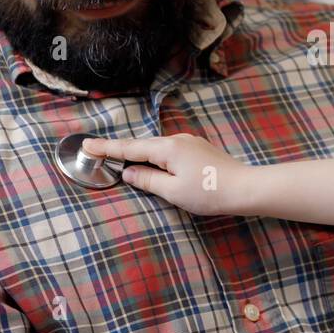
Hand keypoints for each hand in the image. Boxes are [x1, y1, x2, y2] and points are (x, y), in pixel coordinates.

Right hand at [80, 134, 250, 216]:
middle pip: (142, 145)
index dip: (106, 148)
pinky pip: (169, 151)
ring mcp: (190, 143)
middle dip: (120, 149)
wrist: (246, 188)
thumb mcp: (172, 191)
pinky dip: (155, 157)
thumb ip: (147, 180)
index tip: (86, 144)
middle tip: (97, 152)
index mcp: (167, 148)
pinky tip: (153, 166)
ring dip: (139, 154)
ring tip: (120, 160)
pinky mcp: (199, 150)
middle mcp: (177, 140)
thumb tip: (129, 172)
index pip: (129, 147)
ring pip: (157, 148)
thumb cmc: (209, 192)